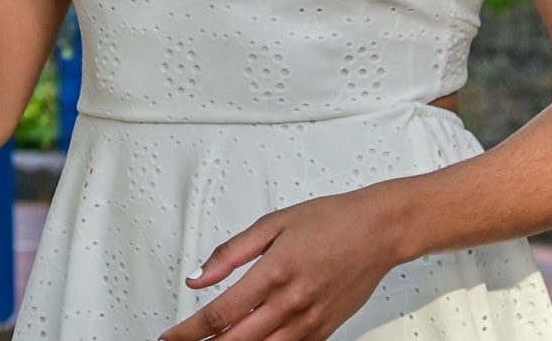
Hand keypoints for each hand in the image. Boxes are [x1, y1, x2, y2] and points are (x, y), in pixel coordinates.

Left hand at [163, 190, 403, 340]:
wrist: (379, 231)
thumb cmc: (332, 221)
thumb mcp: (273, 224)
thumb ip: (230, 253)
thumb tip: (198, 276)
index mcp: (274, 273)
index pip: (219, 314)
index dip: (188, 331)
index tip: (172, 336)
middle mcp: (291, 303)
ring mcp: (309, 321)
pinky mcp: (323, 330)